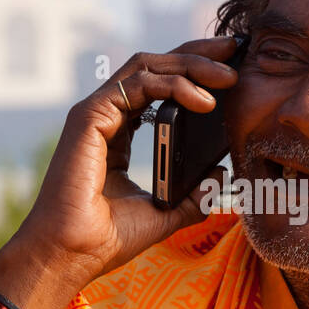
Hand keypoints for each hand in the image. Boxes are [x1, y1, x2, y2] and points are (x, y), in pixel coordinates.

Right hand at [0, 35, 242, 308]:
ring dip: (192, 65)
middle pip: (155, 66)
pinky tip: (204, 101)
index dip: (193, 72)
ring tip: (228, 78)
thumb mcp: (164, 213)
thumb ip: (193, 194)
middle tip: (236, 53)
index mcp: (118, 132)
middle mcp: (106, 116)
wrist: (72, 255)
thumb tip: (221, 174)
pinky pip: (139, 83)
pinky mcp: (90, 117)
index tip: (230, 71)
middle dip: (198, 55)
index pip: (158, 86)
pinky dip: (175, 86)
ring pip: (148, 66)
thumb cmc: (106, 238)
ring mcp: (95, 113)